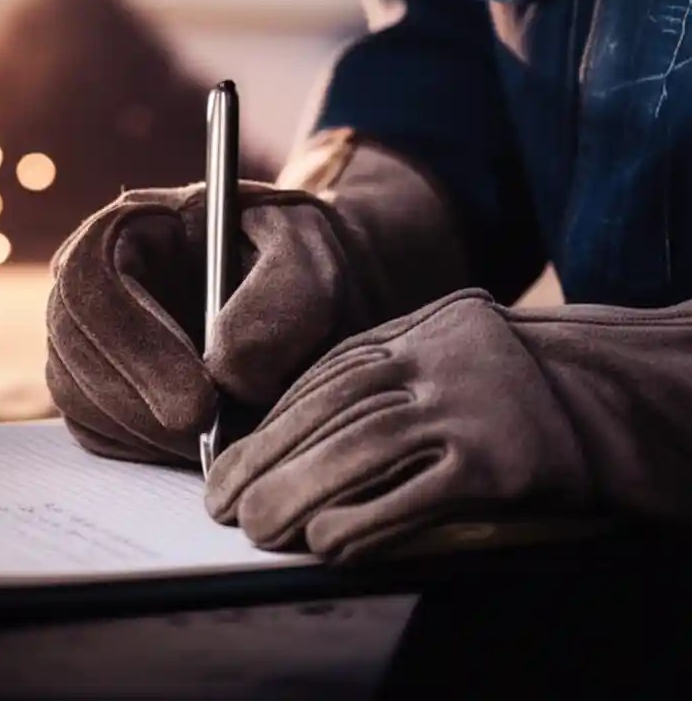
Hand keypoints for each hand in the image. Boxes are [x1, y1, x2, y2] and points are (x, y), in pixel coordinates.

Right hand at [46, 182, 372, 463]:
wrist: (303, 301)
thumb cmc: (301, 266)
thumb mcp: (312, 263)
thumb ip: (281, 305)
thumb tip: (225, 375)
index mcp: (126, 226)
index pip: (92, 283)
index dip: (136, 348)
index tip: (201, 405)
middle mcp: (88, 282)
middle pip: (74, 349)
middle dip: (142, 405)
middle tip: (210, 441)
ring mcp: (84, 339)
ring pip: (81, 400)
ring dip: (151, 433)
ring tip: (226, 432)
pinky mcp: (94, 391)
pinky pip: (98, 433)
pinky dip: (148, 450)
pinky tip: (203, 439)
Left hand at [204, 289, 691, 561]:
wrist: (653, 401)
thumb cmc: (549, 397)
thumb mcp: (468, 361)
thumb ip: (399, 379)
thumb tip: (309, 441)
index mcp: (430, 326)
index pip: (328, 374)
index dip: (272, 421)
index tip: (233, 459)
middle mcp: (446, 355)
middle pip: (332, 409)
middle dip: (266, 459)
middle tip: (223, 503)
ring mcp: (476, 404)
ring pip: (359, 448)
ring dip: (295, 494)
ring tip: (256, 530)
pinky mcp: (505, 461)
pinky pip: (414, 495)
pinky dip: (361, 521)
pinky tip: (325, 545)